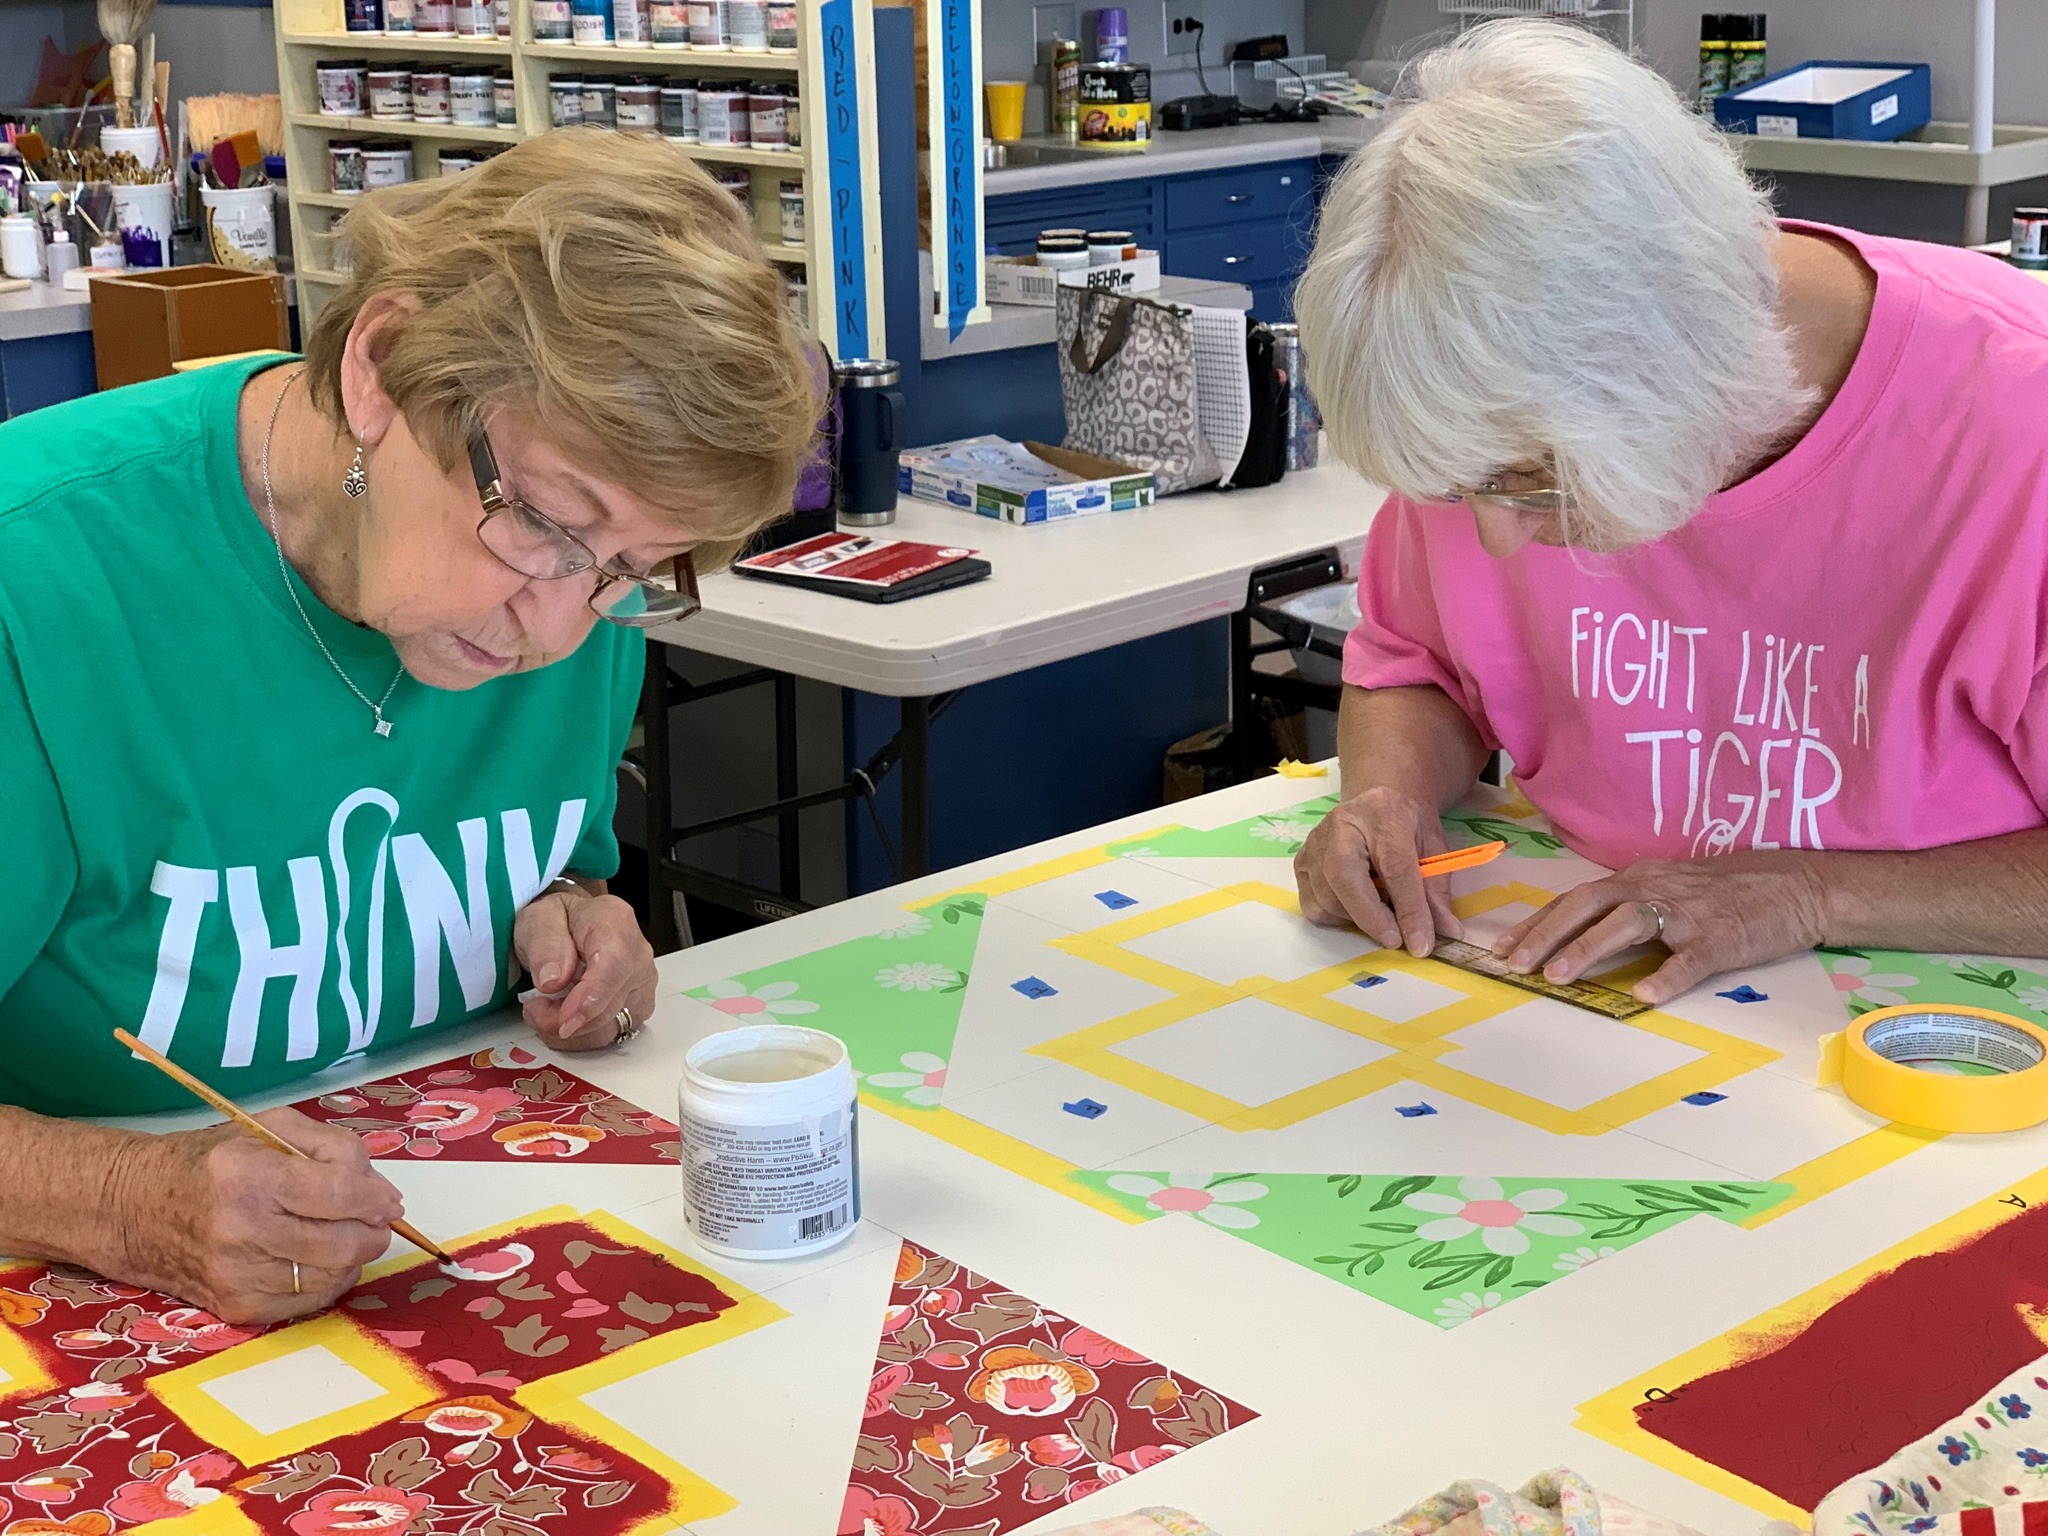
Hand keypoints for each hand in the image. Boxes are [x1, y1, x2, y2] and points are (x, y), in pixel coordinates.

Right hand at [107, 1109, 403, 1324]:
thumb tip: (385, 1195)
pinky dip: (328, 1280)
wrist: (134, 1208)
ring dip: (353, 1256)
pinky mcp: (236, 1308)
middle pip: (344, 1244)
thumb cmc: (210, 1162)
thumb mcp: (269, 1129)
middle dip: (373, 1231)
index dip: (376, 1197)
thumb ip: (334, 1149)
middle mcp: (241, 1230)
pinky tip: (316, 1258)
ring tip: (340, 1233)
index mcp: (249, 1175)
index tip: (386, 1197)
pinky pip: (310, 1302)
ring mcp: (236, 1275)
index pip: (341, 1193)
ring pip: (333, 1276)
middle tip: (372, 1218)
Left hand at [513, 887, 656, 1051]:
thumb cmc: (557, 921)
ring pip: (608, 1028)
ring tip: (544, 1009)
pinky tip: (562, 1018)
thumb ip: (545, 945)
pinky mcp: (636, 1008)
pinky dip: (578, 1035)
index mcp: (615, 923)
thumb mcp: (536, 920)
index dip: (591, 997)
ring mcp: (640, 984)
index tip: (565, 1018)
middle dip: (563, 1018)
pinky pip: (608, 1036)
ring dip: (568, 1030)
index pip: (615, 966)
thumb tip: (553, 980)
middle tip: (533, 1007)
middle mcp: (637, 955)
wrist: (568, 928)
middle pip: (610, 1004)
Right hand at [1294, 785, 1462, 955]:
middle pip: (1344, 876)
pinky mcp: (1301, 862)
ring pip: (1326, 896)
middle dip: (1370, 917)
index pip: (1395, 866)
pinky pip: (1312, 905)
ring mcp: (1314, 844)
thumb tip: (1447, 932)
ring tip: (1381, 912)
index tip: (1421, 944)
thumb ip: (1437, 891)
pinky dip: (1336, 917)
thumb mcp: (1434, 850)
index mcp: (1383, 814)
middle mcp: (1340, 825)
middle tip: (1395, 940)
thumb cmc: (1406, 828)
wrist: (1376, 806)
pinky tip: (1356, 907)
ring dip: (1356, 919)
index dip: (1409, 909)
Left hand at [1493, 853, 1830, 1005]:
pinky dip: (1667, 976)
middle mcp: (1656, 888)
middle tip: (1515, 965)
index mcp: (1639, 878)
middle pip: (1589, 904)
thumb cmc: (1730, 891)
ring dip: (1588, 949)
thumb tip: (1581, 930)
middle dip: (1547, 934)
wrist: (1798, 886)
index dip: (1538, 922)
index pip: (1576, 898)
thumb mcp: (1671, 886)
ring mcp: (1689, 912)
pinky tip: (1644, 995)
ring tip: (1557, 977)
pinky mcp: (1723, 938)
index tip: (1504, 948)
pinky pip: (1691, 958)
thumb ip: (1630, 904)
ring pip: (1629, 924)